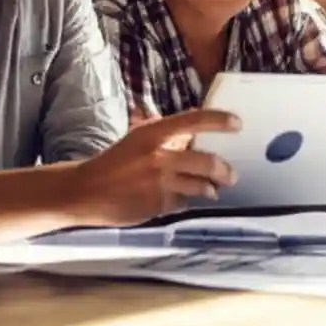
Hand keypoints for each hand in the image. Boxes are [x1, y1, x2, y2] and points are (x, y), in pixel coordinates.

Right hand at [71, 110, 240, 225]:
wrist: (87, 191)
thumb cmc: (114, 162)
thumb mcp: (137, 140)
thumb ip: (165, 137)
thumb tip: (193, 134)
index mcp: (154, 133)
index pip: (194, 120)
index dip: (219, 121)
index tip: (238, 124)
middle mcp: (160, 156)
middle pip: (207, 162)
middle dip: (224, 171)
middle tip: (231, 174)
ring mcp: (160, 183)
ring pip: (200, 186)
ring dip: (210, 189)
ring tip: (211, 190)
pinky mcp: (158, 205)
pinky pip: (183, 202)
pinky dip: (185, 201)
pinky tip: (178, 199)